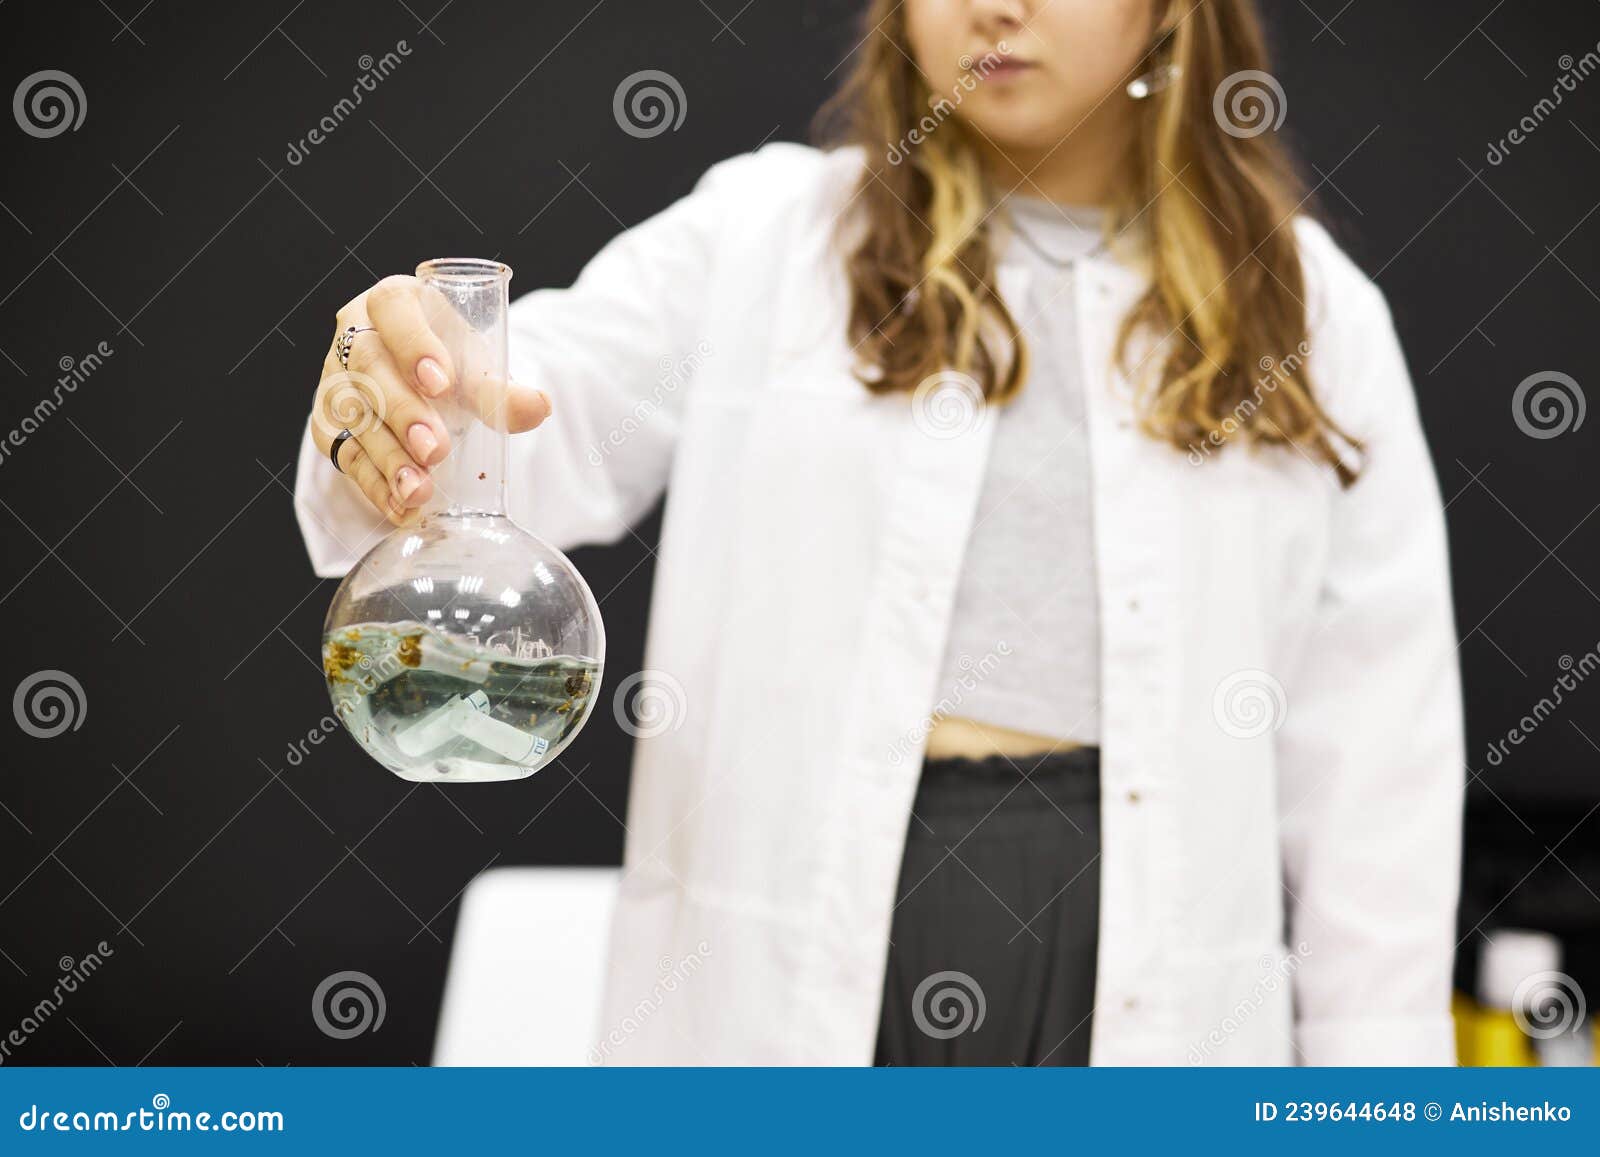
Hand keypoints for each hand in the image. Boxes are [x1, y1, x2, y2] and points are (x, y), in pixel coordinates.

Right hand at [309, 275, 551, 524]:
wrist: (418, 381)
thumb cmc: (446, 362)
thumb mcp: (474, 368)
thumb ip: (501, 389)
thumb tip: (537, 407)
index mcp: (393, 303)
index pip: (392, 309)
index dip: (413, 344)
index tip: (442, 383)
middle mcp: (354, 336)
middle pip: (368, 369)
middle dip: (403, 412)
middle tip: (436, 449)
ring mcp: (336, 381)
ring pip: (354, 416)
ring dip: (387, 457)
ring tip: (419, 489)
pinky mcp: (330, 425)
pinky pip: (347, 456)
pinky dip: (375, 486)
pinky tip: (402, 507)